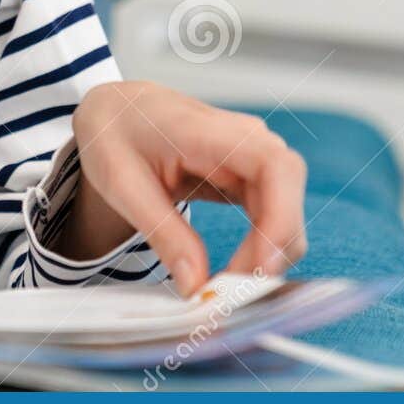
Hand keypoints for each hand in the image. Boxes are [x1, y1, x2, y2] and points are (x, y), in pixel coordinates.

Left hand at [69, 80, 308, 296]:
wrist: (116, 110)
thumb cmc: (116, 133)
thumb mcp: (123, 184)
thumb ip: (163, 233)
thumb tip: (196, 286)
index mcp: (209, 130)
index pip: (273, 166)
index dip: (281, 218)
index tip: (262, 266)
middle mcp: (245, 139)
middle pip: (287, 195)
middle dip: (272, 249)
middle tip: (233, 293)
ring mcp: (253, 157)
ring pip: (285, 211)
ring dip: (268, 254)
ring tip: (227, 288)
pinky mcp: (250, 177)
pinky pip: (271, 216)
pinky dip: (260, 248)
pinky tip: (234, 271)